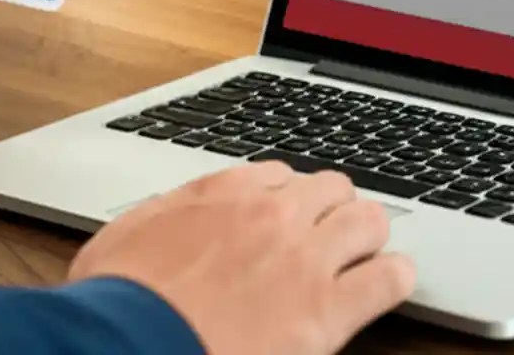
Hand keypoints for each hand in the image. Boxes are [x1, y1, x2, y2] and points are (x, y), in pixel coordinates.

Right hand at [68, 162, 415, 353]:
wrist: (130, 342)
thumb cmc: (117, 299)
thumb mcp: (126, 236)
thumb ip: (167, 214)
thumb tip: (181, 214)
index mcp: (224, 194)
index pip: (279, 176)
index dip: (286, 197)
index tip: (284, 214)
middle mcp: (273, 215)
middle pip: (331, 189)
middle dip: (332, 208)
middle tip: (328, 232)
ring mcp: (307, 259)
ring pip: (369, 221)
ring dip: (367, 235)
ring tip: (364, 254)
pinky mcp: (328, 309)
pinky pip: (389, 278)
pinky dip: (395, 278)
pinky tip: (392, 282)